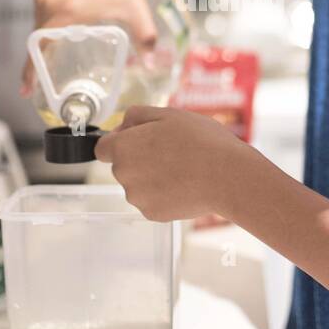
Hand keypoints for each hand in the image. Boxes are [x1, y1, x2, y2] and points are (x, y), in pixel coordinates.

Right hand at [20, 0, 156, 94]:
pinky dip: (45, 28)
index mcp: (68, 13)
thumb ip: (145, 40)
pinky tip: (57, 36)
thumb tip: (151, 66)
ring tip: (49, 61)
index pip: (40, 49)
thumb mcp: (136, 12)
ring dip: (42, 44)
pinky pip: (41, 13)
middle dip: (36, 64)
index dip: (30, 72)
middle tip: (40, 84)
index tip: (26, 90)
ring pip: (37, 27)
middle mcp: (50, 3)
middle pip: (36, 42)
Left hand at [94, 106, 247, 220]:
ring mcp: (138, 198)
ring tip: (182, 169)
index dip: (120, 141)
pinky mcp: (153, 214)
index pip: (102, 148)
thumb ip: (138, 115)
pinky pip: (152, 201)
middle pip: (122, 166)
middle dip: (139, 159)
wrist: (226, 177)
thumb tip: (122, 123)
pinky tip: (184, 185)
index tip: (139, 139)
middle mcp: (124, 175)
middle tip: (170, 151)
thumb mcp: (169, 114)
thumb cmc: (200, 141)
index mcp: (123, 148)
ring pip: (138, 185)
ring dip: (152, 177)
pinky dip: (164, 194)